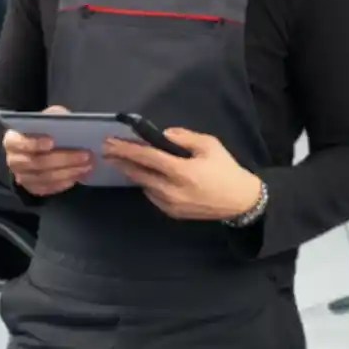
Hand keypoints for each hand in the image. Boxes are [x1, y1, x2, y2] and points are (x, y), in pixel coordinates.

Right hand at [3, 105, 93, 196]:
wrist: (32, 151)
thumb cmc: (40, 132)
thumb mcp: (45, 119)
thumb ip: (52, 117)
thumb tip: (64, 118)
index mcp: (12, 140)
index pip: (18, 143)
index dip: (34, 143)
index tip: (53, 141)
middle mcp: (14, 161)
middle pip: (36, 163)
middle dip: (63, 159)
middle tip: (85, 155)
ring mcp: (22, 177)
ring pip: (45, 178)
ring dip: (68, 172)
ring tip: (87, 166)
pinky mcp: (33, 188)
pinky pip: (49, 188)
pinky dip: (64, 183)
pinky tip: (79, 176)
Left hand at [101, 127, 261, 220]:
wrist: (241, 202)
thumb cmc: (226, 170)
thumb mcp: (210, 146)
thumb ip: (184, 138)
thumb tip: (163, 135)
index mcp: (181, 171)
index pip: (146, 157)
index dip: (126, 149)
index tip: (110, 142)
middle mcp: (171, 190)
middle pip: (138, 173)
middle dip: (121, 161)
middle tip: (107, 150)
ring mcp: (170, 204)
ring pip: (143, 185)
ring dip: (132, 172)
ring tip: (121, 161)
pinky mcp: (172, 213)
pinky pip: (152, 195)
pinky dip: (147, 184)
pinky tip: (145, 176)